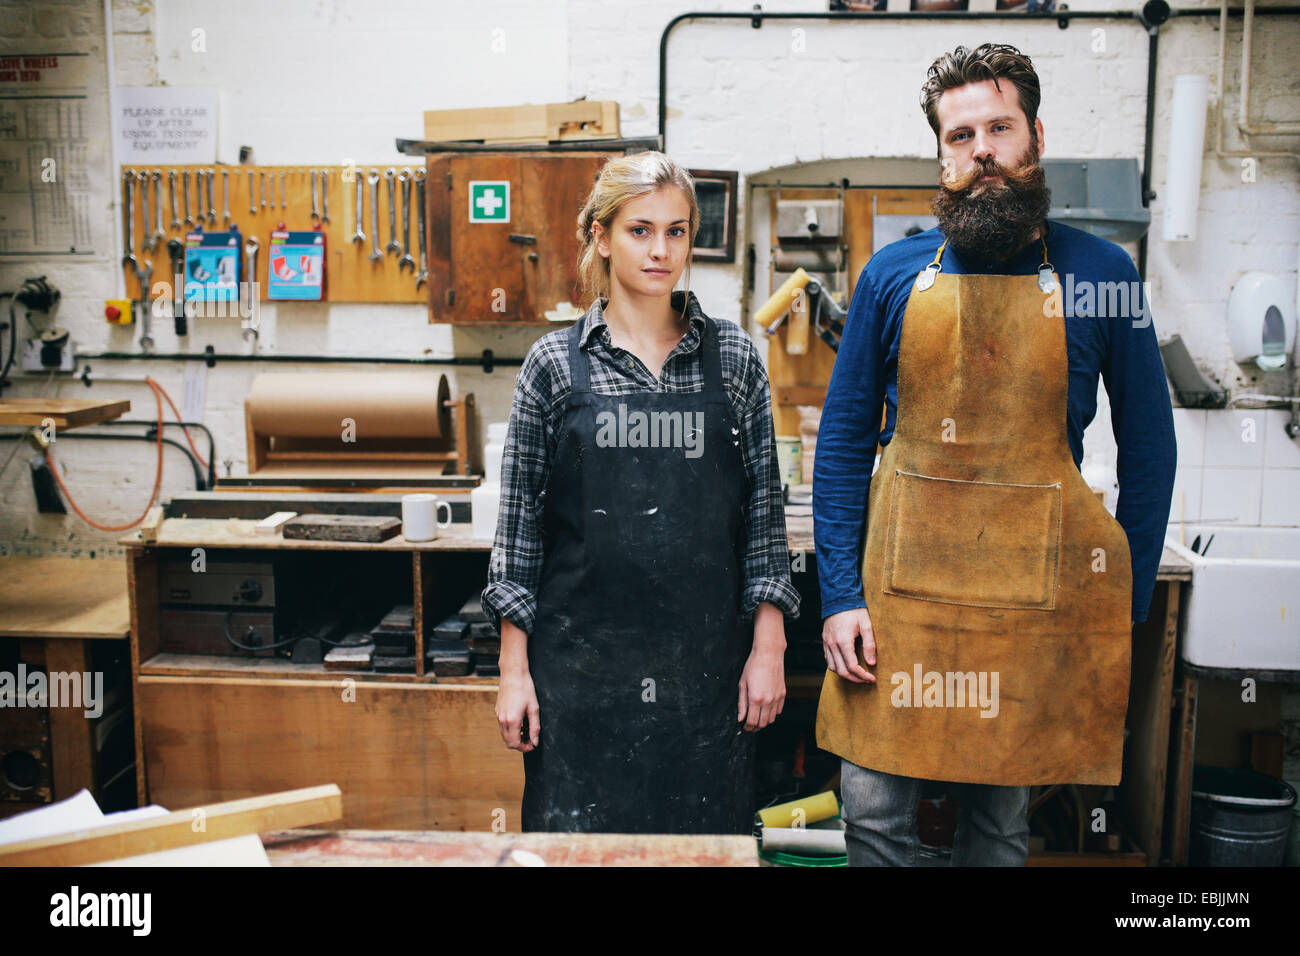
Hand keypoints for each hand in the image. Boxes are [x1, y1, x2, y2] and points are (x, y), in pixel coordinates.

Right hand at [496, 620, 539, 751]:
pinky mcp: (497, 711)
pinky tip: (520, 723)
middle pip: (508, 742)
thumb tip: (535, 741)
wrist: (513, 674)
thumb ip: (535, 727)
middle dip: (519, 744)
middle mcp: (502, 720)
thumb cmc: (525, 688)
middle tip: (531, 740)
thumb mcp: (534, 708)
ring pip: (504, 735)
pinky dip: (510, 729)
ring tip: (527, 731)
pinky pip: (502, 726)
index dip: (524, 748)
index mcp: (512, 720)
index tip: (532, 745)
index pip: (515, 743)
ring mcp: (498, 715)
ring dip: (515, 737)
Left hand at [739, 604, 786, 731]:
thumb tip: (740, 718)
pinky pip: (778, 711)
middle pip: (762, 723)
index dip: (747, 727)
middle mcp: (768, 701)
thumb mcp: (742, 684)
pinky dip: (772, 714)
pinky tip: (766, 710)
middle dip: (755, 727)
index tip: (744, 727)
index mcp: (755, 698)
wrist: (768, 655)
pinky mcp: (783, 694)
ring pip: (771, 719)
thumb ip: (741, 703)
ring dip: (764, 722)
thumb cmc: (753, 666)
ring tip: (757, 719)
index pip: (752, 721)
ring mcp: (777, 698)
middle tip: (749, 726)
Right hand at [822, 608, 875, 683]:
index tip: (872, 678)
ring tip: (856, 675)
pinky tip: (846, 665)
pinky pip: (828, 660)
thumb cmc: (854, 610)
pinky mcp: (825, 641)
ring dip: (845, 674)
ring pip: (833, 667)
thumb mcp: (866, 625)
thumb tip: (872, 663)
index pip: (852, 666)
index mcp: (844, 641)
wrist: (839, 598)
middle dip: (855, 678)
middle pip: (842, 670)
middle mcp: (833, 644)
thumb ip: (870, 645)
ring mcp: (827, 643)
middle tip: (866, 680)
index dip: (863, 675)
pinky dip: (837, 666)